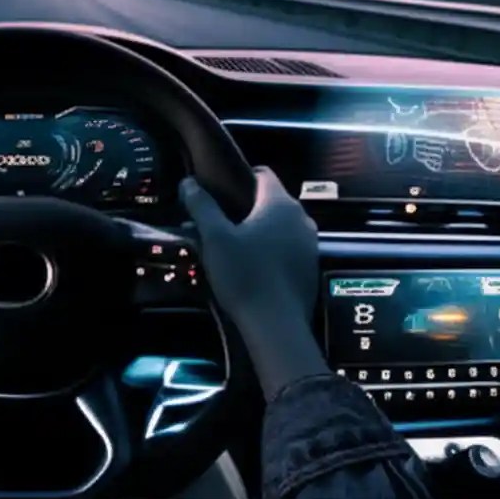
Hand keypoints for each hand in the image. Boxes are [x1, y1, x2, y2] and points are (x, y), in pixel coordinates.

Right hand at [180, 168, 326, 398]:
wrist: (276, 325)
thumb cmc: (245, 275)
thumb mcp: (215, 239)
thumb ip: (202, 206)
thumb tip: (189, 182)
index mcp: (280, 203)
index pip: (263, 173)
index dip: (240, 177)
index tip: (218, 192)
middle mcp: (301, 218)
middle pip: (270, 201)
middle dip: (245, 207)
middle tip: (218, 223)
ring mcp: (310, 244)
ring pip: (280, 226)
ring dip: (258, 231)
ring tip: (232, 247)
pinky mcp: (310, 267)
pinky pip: (288, 248)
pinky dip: (271, 250)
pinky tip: (252, 268)